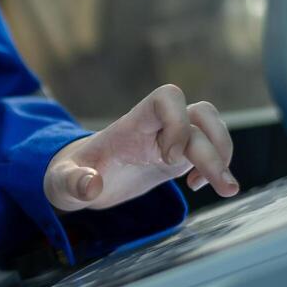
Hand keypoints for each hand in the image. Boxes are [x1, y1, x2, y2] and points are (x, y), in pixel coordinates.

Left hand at [44, 84, 238, 212]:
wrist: (79, 179)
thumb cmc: (70, 174)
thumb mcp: (62, 181)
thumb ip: (73, 182)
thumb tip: (92, 186)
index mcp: (131, 124)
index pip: (166, 97)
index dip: (178, 121)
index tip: (167, 158)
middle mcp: (156, 126)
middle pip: (200, 116)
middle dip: (213, 148)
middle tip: (208, 185)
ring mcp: (169, 140)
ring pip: (211, 127)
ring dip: (224, 154)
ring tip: (223, 188)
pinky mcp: (177, 157)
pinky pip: (210, 148)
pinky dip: (216, 166)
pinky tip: (198, 186)